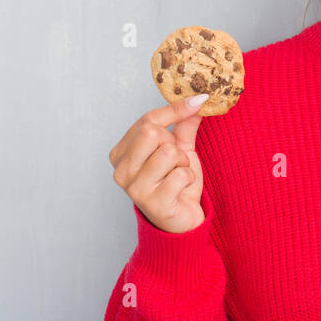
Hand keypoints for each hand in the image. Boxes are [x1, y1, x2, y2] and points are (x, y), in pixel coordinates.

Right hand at [108, 94, 208, 233]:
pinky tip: (181, 190)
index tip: (199, 99)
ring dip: (182, 163)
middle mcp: (121, 170)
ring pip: (168, 152)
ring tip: (177, 176)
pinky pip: (180, 175)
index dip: (175, 109)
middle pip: (152, 132)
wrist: (182, 221)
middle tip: (176, 161)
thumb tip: (197, 99)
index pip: (147, 120)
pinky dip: (188, 179)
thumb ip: (184, 125)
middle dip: (174, 144)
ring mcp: (134, 188)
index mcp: (121, 153)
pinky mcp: (152, 203)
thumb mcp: (180, 150)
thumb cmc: (176, 184)